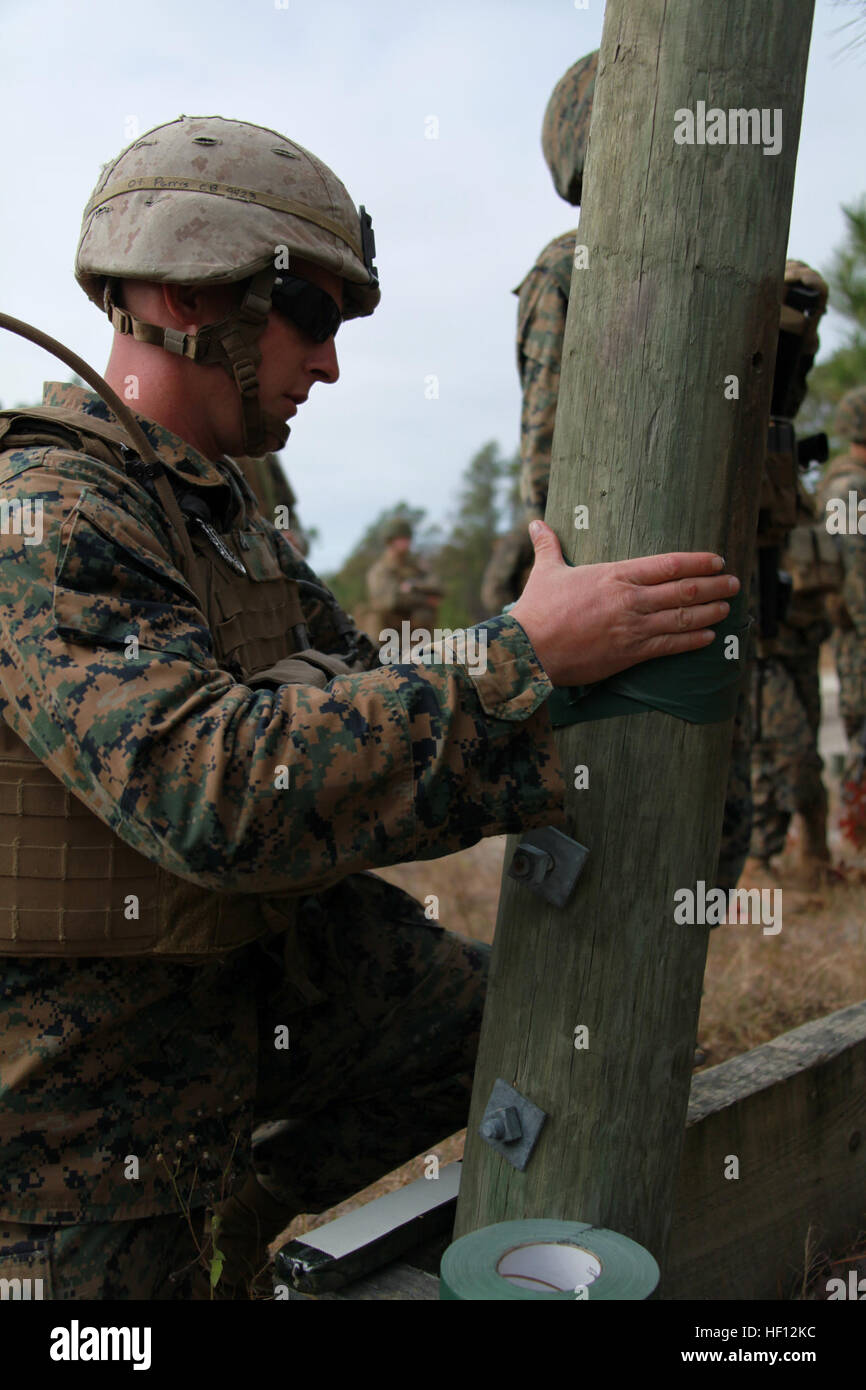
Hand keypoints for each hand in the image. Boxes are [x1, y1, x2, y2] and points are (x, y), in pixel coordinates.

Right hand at [510, 520, 738, 687]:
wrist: (530, 648)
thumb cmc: (537, 609)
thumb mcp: (545, 571)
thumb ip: (548, 545)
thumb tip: (536, 522)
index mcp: (614, 575)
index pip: (667, 564)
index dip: (697, 562)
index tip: (717, 561)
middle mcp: (630, 599)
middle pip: (683, 590)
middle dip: (713, 585)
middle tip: (734, 582)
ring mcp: (632, 627)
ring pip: (682, 617)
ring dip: (710, 611)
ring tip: (728, 606)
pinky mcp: (630, 653)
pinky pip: (670, 645)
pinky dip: (692, 640)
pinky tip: (709, 637)